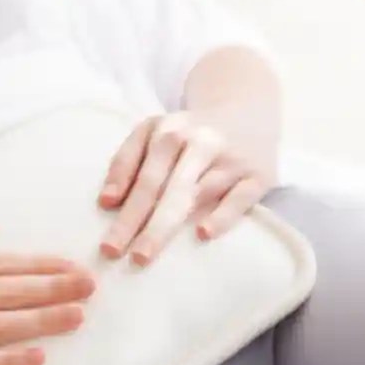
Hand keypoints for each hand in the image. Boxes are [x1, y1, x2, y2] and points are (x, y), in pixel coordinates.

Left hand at [98, 112, 275, 265]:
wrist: (245, 110)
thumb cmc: (188, 132)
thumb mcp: (152, 131)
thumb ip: (125, 161)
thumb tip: (107, 201)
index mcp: (168, 131)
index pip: (142, 178)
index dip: (124, 211)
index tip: (107, 245)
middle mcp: (199, 142)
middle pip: (164, 189)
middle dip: (139, 225)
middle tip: (117, 254)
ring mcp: (230, 159)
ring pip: (196, 195)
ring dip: (167, 225)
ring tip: (144, 255)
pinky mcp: (258, 175)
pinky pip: (239, 200)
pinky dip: (222, 216)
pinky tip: (202, 234)